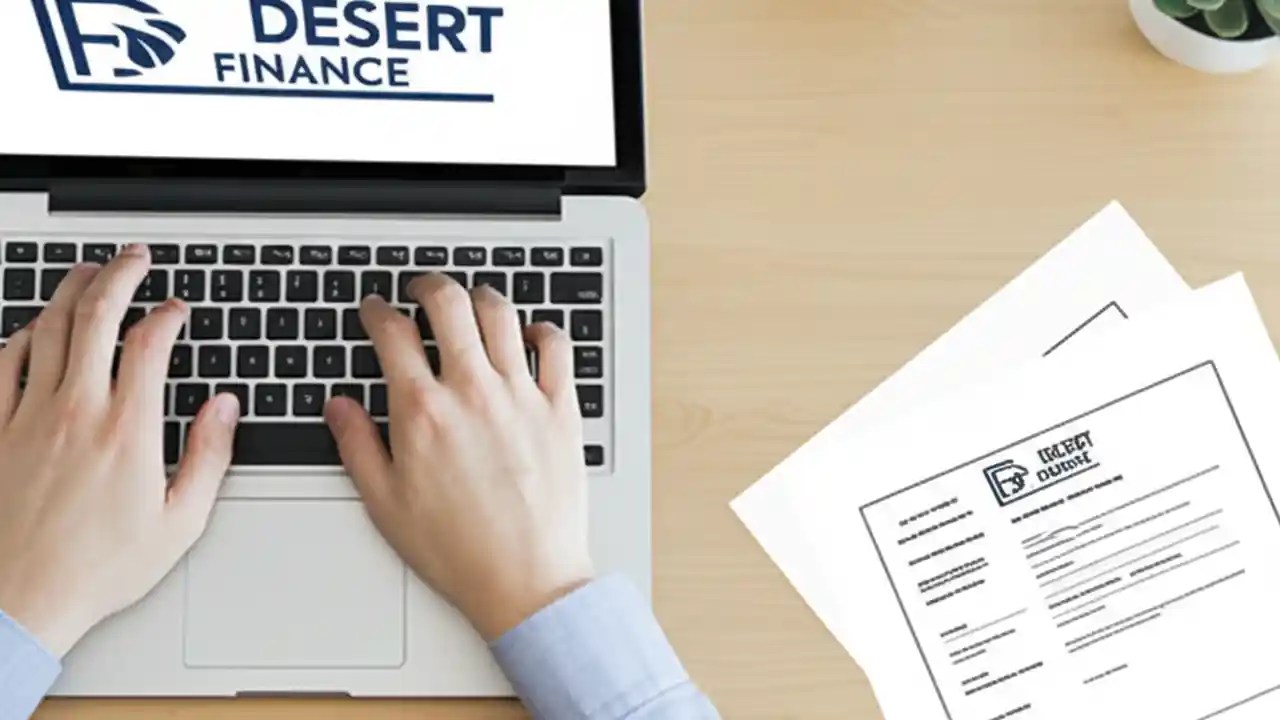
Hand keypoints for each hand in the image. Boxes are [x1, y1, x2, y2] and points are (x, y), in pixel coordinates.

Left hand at [0, 246, 239, 656]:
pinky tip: (34, 327)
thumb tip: (225, 407)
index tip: (177, 310)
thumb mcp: (181, 522)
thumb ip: (209, 456)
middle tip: (134, 259)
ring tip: (87, 273)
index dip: (168, 315)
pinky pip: (1, 363)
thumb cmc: (97, 569)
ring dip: (70, 292)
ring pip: (47, 329)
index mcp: (126, 431)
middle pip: (95, 317)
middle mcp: (74, 412)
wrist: (20, 602)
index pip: (150, 344)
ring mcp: (26, 417)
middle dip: (119, 276)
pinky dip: (20, 335)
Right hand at [325, 275, 592, 639]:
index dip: (377, 311)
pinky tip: (529, 335)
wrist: (525, 580)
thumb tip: (339, 406)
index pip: (392, 333)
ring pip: (501, 314)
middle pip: (448, 304)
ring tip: (470, 302)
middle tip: (421, 290)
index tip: (375, 310)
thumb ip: (357, 445)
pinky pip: (556, 348)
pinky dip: (541, 330)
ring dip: (480, 297)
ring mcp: (520, 396)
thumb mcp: (385, 504)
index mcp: (422, 412)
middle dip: (428, 286)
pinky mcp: (560, 409)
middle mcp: (472, 392)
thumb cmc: (458, 550)